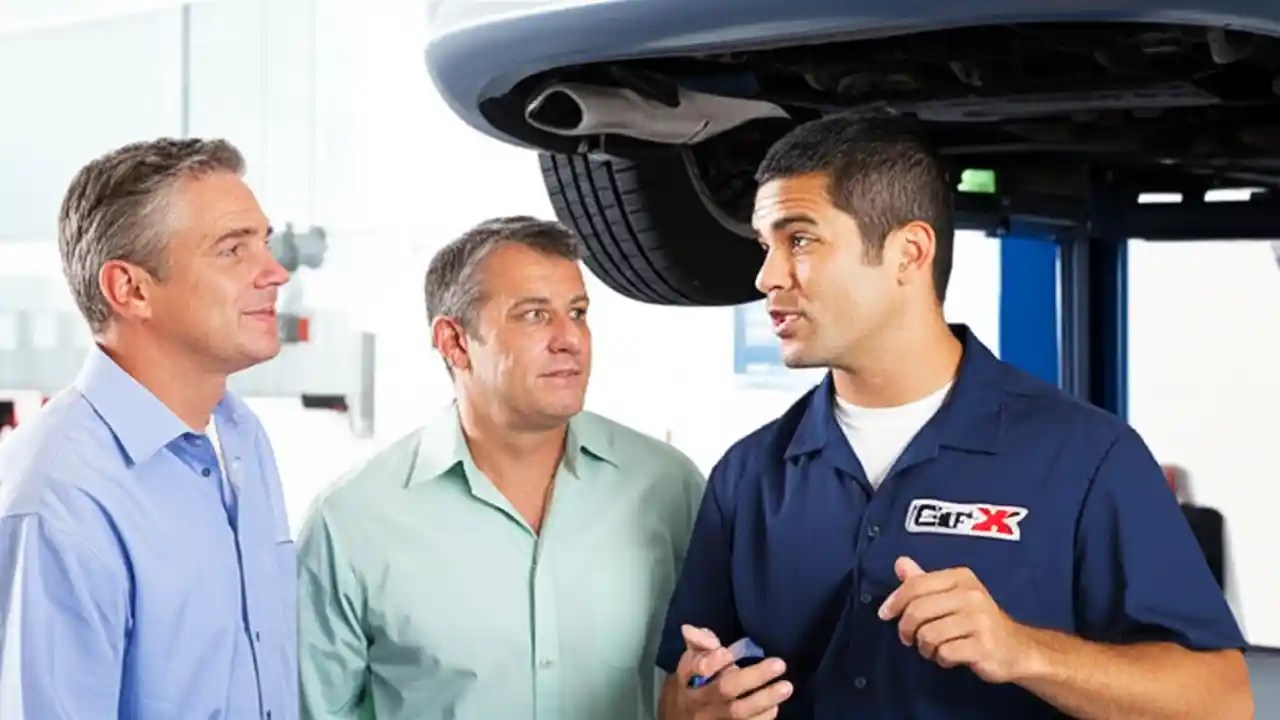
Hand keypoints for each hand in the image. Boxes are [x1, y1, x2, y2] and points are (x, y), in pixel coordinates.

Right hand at [673, 625, 792, 719]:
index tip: (728, 653)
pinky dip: (762, 717)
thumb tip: (690, 629)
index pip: (696, 669)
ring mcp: (712, 718)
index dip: (712, 661)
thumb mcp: (694, 658)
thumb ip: (699, 641)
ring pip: (738, 712)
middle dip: (753, 676)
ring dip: (764, 700)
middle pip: (724, 689)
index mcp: (688, 678)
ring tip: (786, 687)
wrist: (688, 716)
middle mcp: (699, 700)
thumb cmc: (697, 680)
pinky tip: (774, 707)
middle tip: (780, 664)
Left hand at [877, 556, 1037, 683]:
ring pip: (928, 634)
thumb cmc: (978, 620)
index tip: (885, 614)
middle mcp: (971, 595)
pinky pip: (944, 652)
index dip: (895, 601)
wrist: (1017, 648)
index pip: (916, 585)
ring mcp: (979, 620)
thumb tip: (900, 562)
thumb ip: (924, 580)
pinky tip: (948, 657)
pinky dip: (940, 659)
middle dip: (906, 628)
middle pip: (917, 610)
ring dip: (924, 647)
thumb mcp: (952, 595)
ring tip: (933, 648)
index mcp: (961, 577)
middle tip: (908, 638)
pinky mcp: (983, 646)